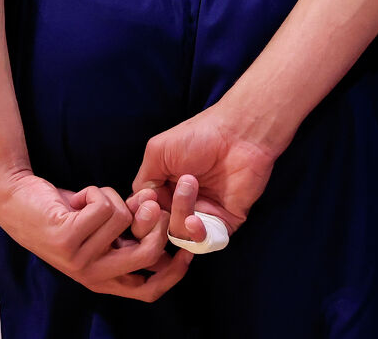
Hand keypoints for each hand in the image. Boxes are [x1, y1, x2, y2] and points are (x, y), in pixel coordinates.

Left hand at [0, 170, 188, 300]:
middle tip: (144, 201)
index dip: (173, 273)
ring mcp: (78, 259)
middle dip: (155, 220)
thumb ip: (129, 233)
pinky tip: (77, 198)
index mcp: (103, 279)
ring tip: (90, 201)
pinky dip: (95, 191)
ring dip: (111, 198)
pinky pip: (104, 205)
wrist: (16, 199)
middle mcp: (92, 275)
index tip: (187, 248)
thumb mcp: (99, 231)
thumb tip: (164, 219)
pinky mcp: (67, 238)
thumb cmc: (62, 213)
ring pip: (123, 218)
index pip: (148, 290)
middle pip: (146, 252)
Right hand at [134, 107, 278, 248]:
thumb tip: (139, 206)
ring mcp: (202, 215)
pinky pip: (204, 243)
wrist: (238, 134)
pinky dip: (195, 235)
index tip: (145, 200)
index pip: (143, 215)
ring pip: (178, 236)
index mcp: (164, 189)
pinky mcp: (223, 223)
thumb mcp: (158, 151)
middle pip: (156, 232)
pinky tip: (194, 220)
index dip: (139, 215)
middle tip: (158, 200)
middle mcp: (181, 205)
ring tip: (189, 184)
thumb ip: (143, 180)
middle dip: (153, 221)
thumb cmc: (199, 136)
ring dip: (177, 216)